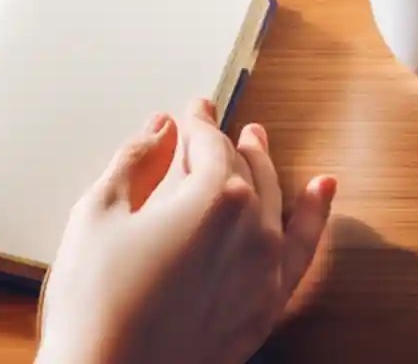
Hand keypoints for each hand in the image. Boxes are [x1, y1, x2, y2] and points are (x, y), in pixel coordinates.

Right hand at [37, 99, 336, 363]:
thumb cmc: (97, 304)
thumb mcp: (98, 214)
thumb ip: (135, 161)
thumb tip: (160, 130)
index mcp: (212, 196)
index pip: (209, 143)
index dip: (197, 121)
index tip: (190, 111)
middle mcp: (251, 228)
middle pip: (243, 169)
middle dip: (228, 142)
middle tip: (214, 127)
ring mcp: (264, 270)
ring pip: (276, 202)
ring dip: (266, 168)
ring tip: (260, 143)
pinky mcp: (266, 307)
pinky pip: (303, 251)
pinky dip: (314, 217)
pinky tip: (320, 193)